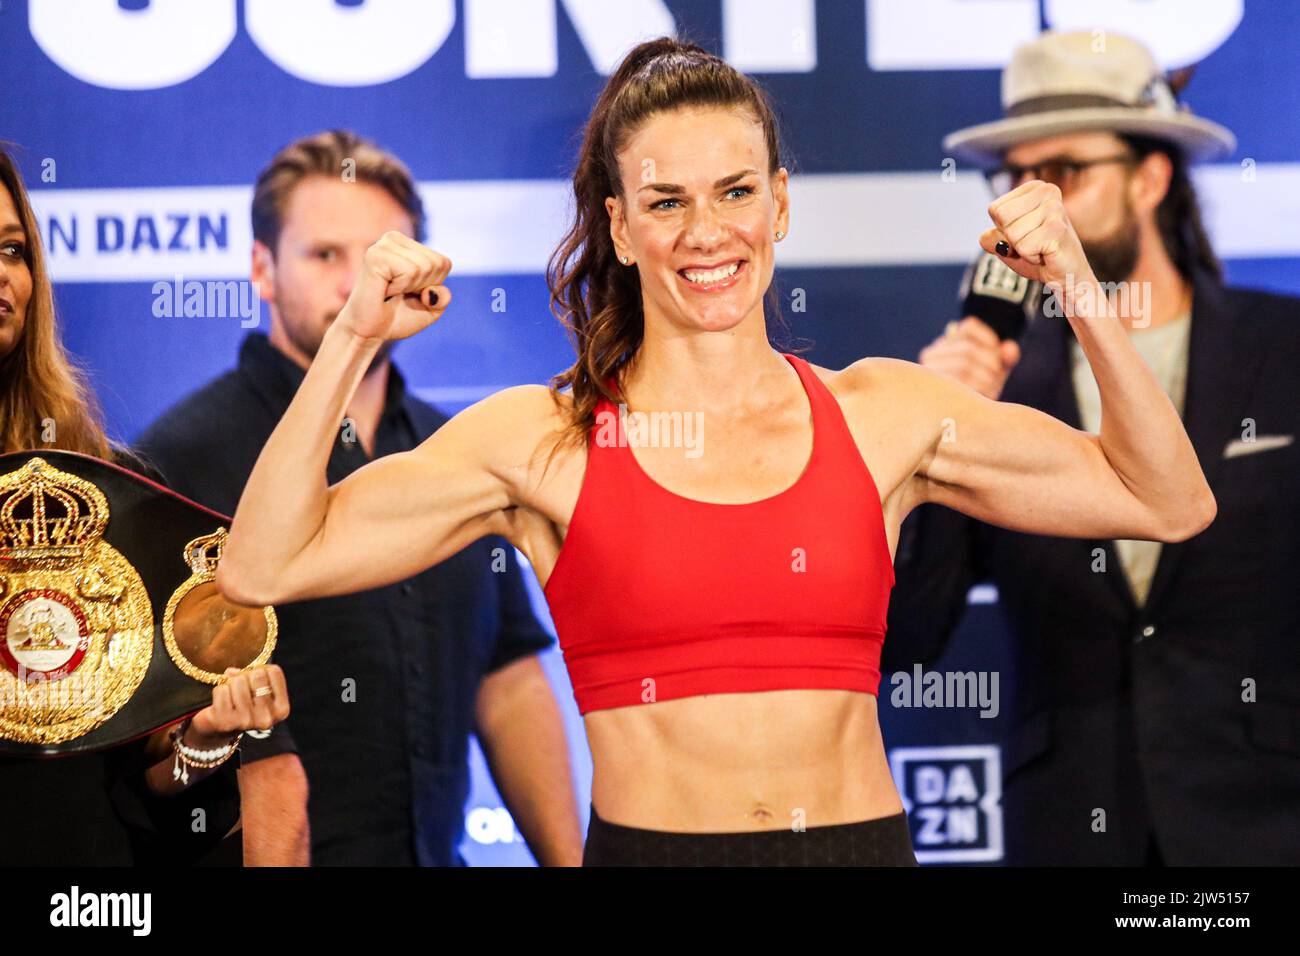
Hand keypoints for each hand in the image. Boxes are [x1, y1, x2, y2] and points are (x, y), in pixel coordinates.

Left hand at [188, 663, 289, 746]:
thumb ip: (255, 676)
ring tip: (232, 695)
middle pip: (257, 675)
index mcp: (281, 709)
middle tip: (242, 687)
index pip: (274, 672)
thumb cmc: (246, 704)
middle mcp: (267, 718)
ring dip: (231, 684)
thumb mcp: (261, 692)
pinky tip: (222, 702)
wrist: (224, 730)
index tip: (256, 678)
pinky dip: (219, 691)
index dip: (262, 669)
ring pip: (238, 681)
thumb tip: (230, 672)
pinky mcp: (226, 722)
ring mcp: (246, 721)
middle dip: (246, 676)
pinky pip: (222, 690)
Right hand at [336, 231, 452, 343]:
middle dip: (422, 287)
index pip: (444, 263)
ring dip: (410, 288)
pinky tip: (384, 289)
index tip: (409, 293)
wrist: (368, 332)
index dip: (432, 286)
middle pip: (436, 264)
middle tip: (398, 294)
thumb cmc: (396, 317)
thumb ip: (443, 297)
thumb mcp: (431, 309)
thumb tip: (433, 292)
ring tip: (390, 291)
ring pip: (425, 266)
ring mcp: (383, 244)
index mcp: (408, 245)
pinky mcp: (375, 255)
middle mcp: (394, 238)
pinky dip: (400, 287)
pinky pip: (410, 271)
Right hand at [919, 315, 1020, 399]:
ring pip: (963, 365)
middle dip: (991, 362)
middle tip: (999, 377)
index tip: (1000, 355)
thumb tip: (1010, 349)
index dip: (990, 339)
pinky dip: (980, 389)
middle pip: (967, 349)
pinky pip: (960, 385)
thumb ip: (1006, 357)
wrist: (959, 418)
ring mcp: (928, 373)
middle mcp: (931, 354)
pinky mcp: (933, 392)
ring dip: (986, 377)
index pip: (969, 326)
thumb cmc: (981, 386)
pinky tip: (987, 396)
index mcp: (946, 342)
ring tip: (994, 388)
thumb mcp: (996, 369)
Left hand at [981, 180, 1095, 293]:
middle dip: (1011, 239)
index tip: (1024, 233)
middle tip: (1032, 242)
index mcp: (1034, 188)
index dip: (1003, 229)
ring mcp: (1055, 209)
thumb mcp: (1007, 243)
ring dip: (1022, 249)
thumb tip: (984, 237)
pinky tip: (1047, 254)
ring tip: (1040, 248)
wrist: (1066, 275)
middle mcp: (1047, 191)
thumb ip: (991, 237)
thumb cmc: (1037, 254)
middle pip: (1001, 218)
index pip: (995, 209)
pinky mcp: (1057, 229)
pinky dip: (1030, 258)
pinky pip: (1023, 248)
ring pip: (1011, 234)